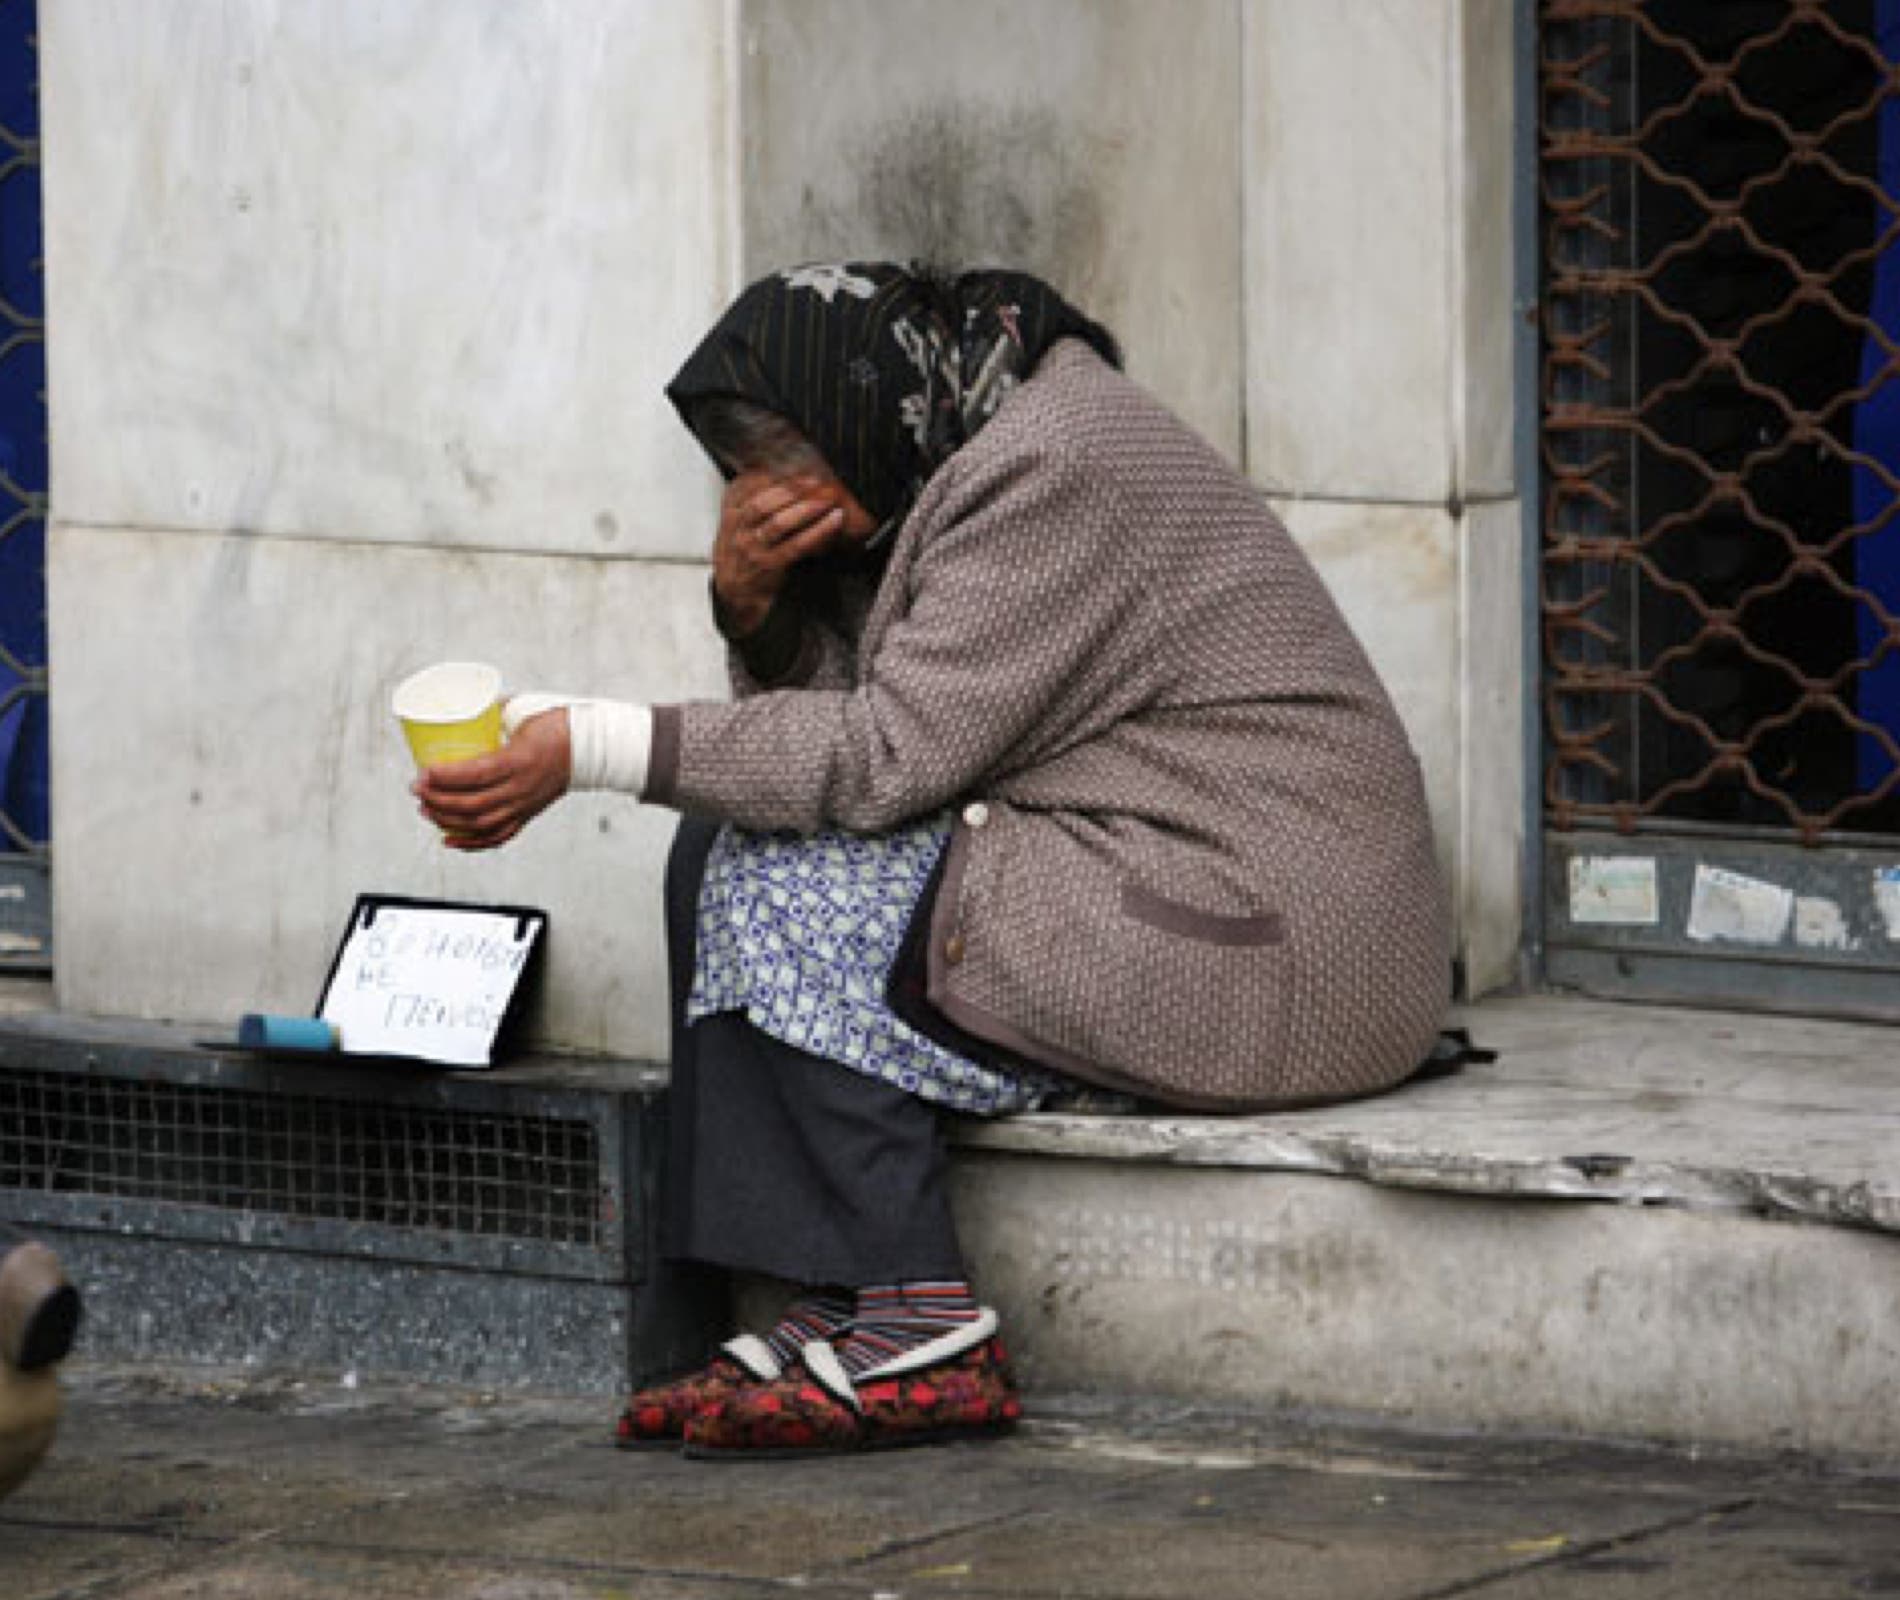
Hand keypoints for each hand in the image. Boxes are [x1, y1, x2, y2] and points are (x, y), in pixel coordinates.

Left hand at [413, 708, 570, 850]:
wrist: (590, 748)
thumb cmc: (559, 726)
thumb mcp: (524, 714)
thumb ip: (493, 713)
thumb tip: (463, 707)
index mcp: (519, 761)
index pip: (474, 775)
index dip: (444, 778)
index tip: (422, 773)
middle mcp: (521, 788)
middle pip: (472, 804)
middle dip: (438, 800)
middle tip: (417, 790)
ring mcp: (524, 805)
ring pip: (480, 824)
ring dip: (447, 821)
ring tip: (426, 811)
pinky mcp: (527, 814)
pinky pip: (497, 836)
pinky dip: (471, 842)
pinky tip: (449, 839)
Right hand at [711, 471, 849, 634]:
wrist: (735, 591)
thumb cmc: (744, 550)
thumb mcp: (739, 521)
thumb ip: (752, 494)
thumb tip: (777, 466)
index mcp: (731, 512)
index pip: (749, 485)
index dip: (775, 474)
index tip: (799, 464)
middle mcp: (738, 530)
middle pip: (763, 503)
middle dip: (793, 488)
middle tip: (818, 478)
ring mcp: (752, 549)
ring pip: (778, 523)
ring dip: (807, 507)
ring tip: (828, 496)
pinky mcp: (769, 566)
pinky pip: (797, 545)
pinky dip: (818, 531)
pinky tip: (835, 519)